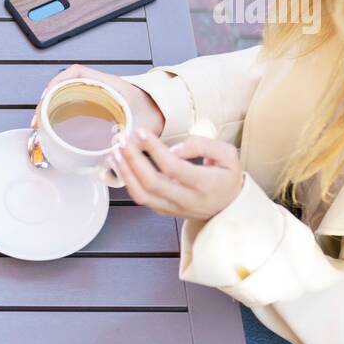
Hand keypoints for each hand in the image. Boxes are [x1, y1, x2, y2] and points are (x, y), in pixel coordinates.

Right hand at [31, 64, 164, 137]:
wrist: (166, 111)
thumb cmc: (155, 112)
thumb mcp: (142, 126)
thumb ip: (132, 142)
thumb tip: (117, 158)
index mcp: (108, 84)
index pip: (76, 73)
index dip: (57, 83)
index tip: (46, 97)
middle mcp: (99, 87)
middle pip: (64, 86)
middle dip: (46, 101)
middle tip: (38, 121)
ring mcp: (96, 96)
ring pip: (66, 96)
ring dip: (51, 108)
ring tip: (42, 125)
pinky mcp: (96, 106)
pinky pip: (73, 105)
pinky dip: (61, 113)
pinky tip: (55, 127)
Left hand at [111, 130, 243, 221]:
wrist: (229, 206)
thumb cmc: (227, 176)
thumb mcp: (227, 155)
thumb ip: (202, 146)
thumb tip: (174, 148)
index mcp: (205, 184)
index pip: (173, 167)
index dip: (155, 149)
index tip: (142, 132)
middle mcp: (187, 200)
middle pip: (152, 183)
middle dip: (133, 160)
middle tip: (122, 140)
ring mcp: (174, 209)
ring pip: (142, 195)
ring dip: (125, 173)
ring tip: (115, 152)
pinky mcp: (164, 211)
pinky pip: (141, 199)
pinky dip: (128, 182)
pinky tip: (121, 164)